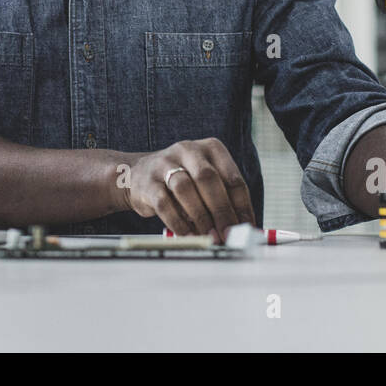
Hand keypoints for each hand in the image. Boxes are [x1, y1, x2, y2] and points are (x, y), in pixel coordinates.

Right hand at [118, 138, 256, 241]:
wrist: (138, 174)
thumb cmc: (182, 181)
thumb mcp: (205, 181)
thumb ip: (223, 200)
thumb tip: (241, 228)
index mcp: (211, 148)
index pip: (232, 177)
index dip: (241, 206)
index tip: (246, 227)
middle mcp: (188, 150)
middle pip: (208, 179)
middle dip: (221, 210)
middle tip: (228, 234)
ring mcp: (165, 164)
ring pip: (185, 189)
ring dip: (200, 217)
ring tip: (209, 236)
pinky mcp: (148, 182)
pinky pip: (164, 204)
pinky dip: (178, 223)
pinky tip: (188, 236)